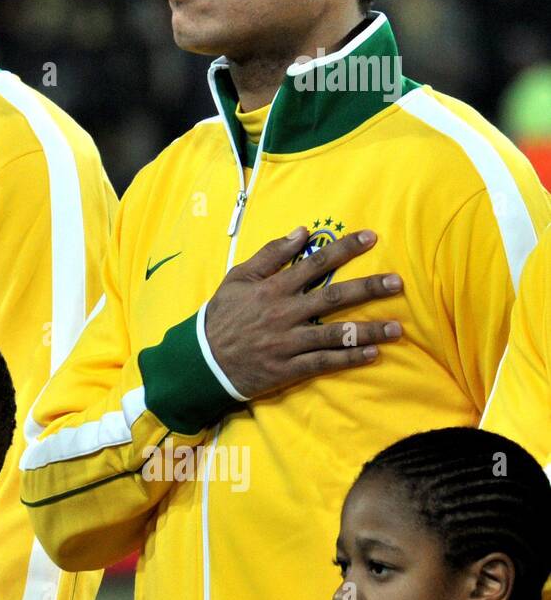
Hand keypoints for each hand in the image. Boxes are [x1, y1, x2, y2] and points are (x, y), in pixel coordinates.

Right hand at [203, 227, 402, 398]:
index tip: (371, 238)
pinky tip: (373, 355)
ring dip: (369, 331)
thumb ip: (270, 255)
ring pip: (336, 334)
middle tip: (398, 282)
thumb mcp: (238, 278)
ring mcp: (288, 342)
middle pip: (334, 297)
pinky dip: (349, 359)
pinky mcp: (288, 368)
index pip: (315, 263)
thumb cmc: (222, 315)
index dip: (344, 249)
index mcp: (273, 288)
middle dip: (368, 288)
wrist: (203, 359)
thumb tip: (301, 232)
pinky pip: (324, 362)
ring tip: (398, 328)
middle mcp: (284, 313)